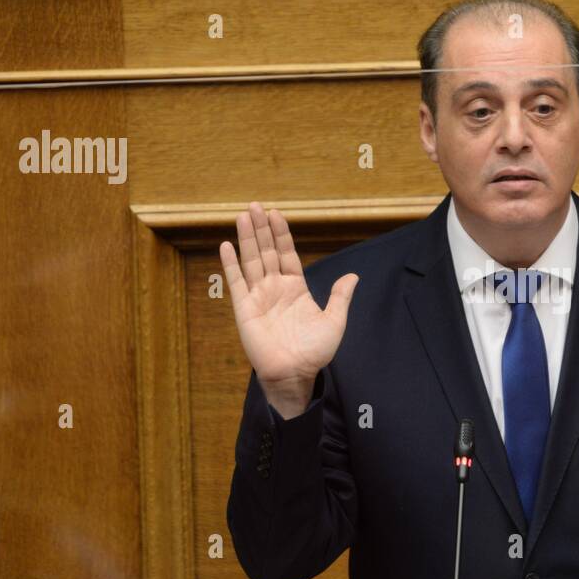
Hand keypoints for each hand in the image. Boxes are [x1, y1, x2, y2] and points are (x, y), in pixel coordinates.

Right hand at [219, 201, 358, 414]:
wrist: (295, 373)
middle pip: (266, 251)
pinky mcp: (244, 308)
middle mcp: (275, 288)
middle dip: (262, 228)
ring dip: (247, 238)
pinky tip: (226, 245)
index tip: (277, 213)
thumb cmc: (314, 352)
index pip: (286, 254)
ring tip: (243, 216)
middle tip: (255, 205)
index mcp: (295, 288)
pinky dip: (230, 264)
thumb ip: (340, 297)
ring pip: (251, 260)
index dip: (281, 234)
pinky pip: (236, 281)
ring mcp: (259, 296)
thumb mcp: (334, 321)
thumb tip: (353, 276)